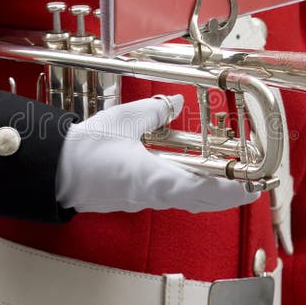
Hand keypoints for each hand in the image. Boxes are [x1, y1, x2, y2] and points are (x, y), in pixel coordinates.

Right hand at [56, 95, 260, 212]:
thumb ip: (153, 111)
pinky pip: (169, 198)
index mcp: (152, 180)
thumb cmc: (84, 150)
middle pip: (200, 201)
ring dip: (211, 194)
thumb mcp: (122, 121)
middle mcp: (151, 196)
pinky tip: (193, 177)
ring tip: (231, 182)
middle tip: (253, 185)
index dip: (231, 190)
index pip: (202, 189)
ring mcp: (142, 201)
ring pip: (186, 201)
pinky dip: (189, 190)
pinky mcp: (132, 199)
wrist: (52, 172)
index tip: (254, 188)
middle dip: (229, 195)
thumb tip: (174, 103)